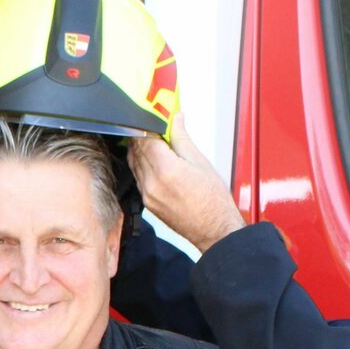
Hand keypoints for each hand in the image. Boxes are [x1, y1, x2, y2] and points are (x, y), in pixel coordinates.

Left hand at [129, 113, 246, 250]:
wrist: (214, 231)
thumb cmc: (213, 201)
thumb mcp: (201, 162)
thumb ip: (182, 138)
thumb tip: (175, 120)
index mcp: (166, 170)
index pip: (146, 138)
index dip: (149, 124)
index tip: (155, 117)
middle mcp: (151, 183)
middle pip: (137, 150)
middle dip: (144, 135)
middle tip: (154, 125)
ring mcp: (147, 195)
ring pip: (135, 164)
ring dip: (141, 150)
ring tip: (155, 141)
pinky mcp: (147, 203)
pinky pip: (139, 178)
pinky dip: (143, 166)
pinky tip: (154, 161)